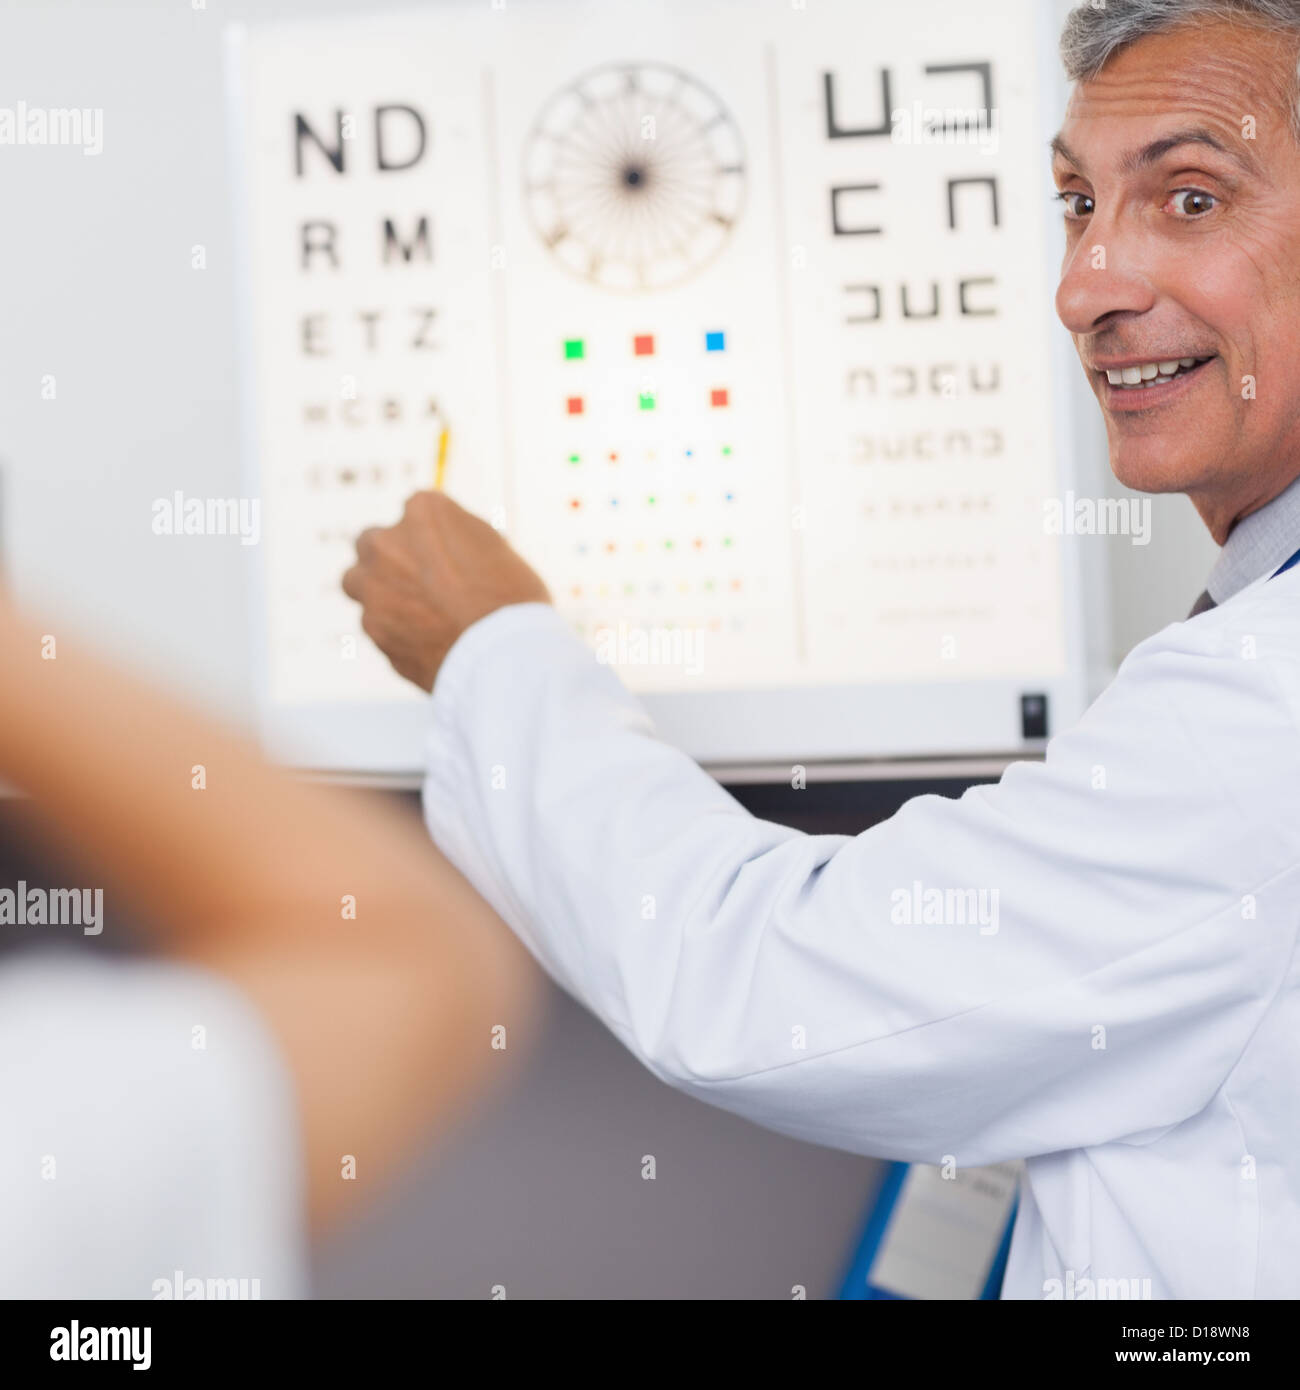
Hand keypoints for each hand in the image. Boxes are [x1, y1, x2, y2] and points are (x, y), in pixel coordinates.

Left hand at [342, 491, 550, 691]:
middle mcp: (387, 543)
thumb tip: (448, 543)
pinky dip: (395, 629)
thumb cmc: (513, 599)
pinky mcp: (373, 631)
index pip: (416, 512)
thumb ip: (459, 538)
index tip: (449, 555)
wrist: (502, 657)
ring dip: (379, 592)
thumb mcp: (495, 548)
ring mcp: (373, 588)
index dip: (433, 536)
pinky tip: (427, 641)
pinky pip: (377, 624)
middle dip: (390, 558)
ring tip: (417, 613)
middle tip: (421, 580)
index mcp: (423, 511)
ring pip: (358, 584)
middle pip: (371, 543)